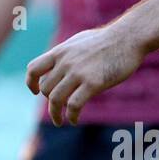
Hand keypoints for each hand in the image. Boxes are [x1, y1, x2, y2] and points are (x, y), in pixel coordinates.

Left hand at [25, 25, 145, 125]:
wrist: (127, 38)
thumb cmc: (106, 40)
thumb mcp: (78, 42)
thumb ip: (66, 54)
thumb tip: (57, 64)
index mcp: (60, 52)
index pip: (33, 68)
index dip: (30, 83)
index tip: (35, 92)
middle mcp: (65, 62)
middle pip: (45, 88)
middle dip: (49, 101)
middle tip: (57, 108)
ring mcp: (78, 73)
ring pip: (55, 99)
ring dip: (55, 114)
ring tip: (60, 121)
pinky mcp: (93, 83)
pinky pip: (74, 105)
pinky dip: (72, 116)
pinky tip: (75, 120)